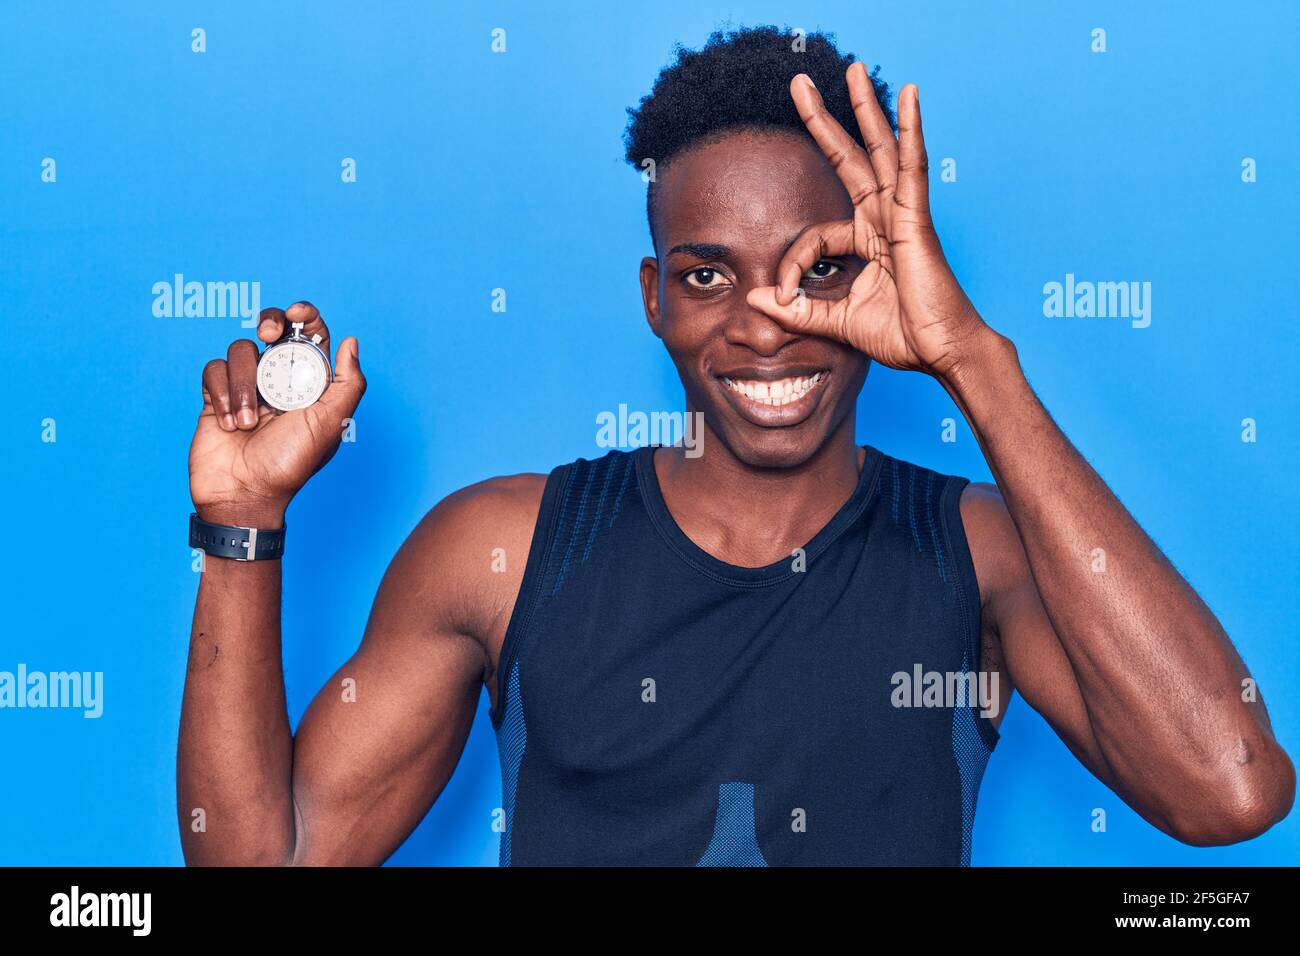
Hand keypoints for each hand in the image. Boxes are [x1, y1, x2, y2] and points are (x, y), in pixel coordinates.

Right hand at [189, 301, 365, 525]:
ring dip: (245, 385)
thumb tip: (351, 342)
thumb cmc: (291, 464)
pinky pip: (214, 370)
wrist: (244, 493)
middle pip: (273, 326)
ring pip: (241, 350)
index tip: (297, 314)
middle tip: (268, 333)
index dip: (306, 315)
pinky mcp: (216, 395)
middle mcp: (280, 378)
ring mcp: (247, 385)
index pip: (311, 334)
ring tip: (249, 423)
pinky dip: (221, 394)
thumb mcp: (330, 424)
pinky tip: (229, 424)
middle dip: (270, 320)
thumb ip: (347, 383)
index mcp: (311, 382)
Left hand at [746, 65, 989, 378]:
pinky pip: (911, 168)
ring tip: (852, 70)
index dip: (791, 265)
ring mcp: (903, 215)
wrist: (940, 353)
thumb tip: (755, 300)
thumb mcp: (836, 322)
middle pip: (850, 158)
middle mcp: (884, 219)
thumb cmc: (902, 336)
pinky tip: (909, 97)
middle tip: (799, 83)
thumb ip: (797, 310)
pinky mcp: (917, 220)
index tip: (783, 296)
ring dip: (866, 108)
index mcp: (867, 240)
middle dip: (825, 121)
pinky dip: (911, 131)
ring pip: (880, 151)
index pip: (814, 237)